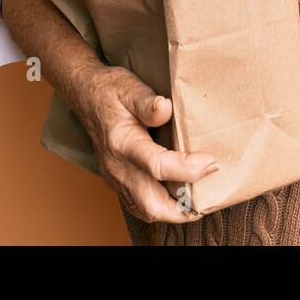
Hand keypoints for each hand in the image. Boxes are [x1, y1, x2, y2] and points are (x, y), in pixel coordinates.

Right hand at [74, 63, 218, 223]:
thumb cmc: (112, 91)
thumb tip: (166, 109)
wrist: (88, 97)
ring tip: (197, 199)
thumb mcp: (131, 88)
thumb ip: (148, 102)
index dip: (189, 169)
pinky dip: (161, 207)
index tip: (211, 162)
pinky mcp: (117, 181)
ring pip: (146, 211)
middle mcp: (118, 167)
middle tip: (209, 197)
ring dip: (173, 211)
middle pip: (152, 205)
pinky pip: (139, 205)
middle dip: (183, 209)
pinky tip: (177, 196)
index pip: (158, 167)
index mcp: (123, 143)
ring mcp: (116, 178)